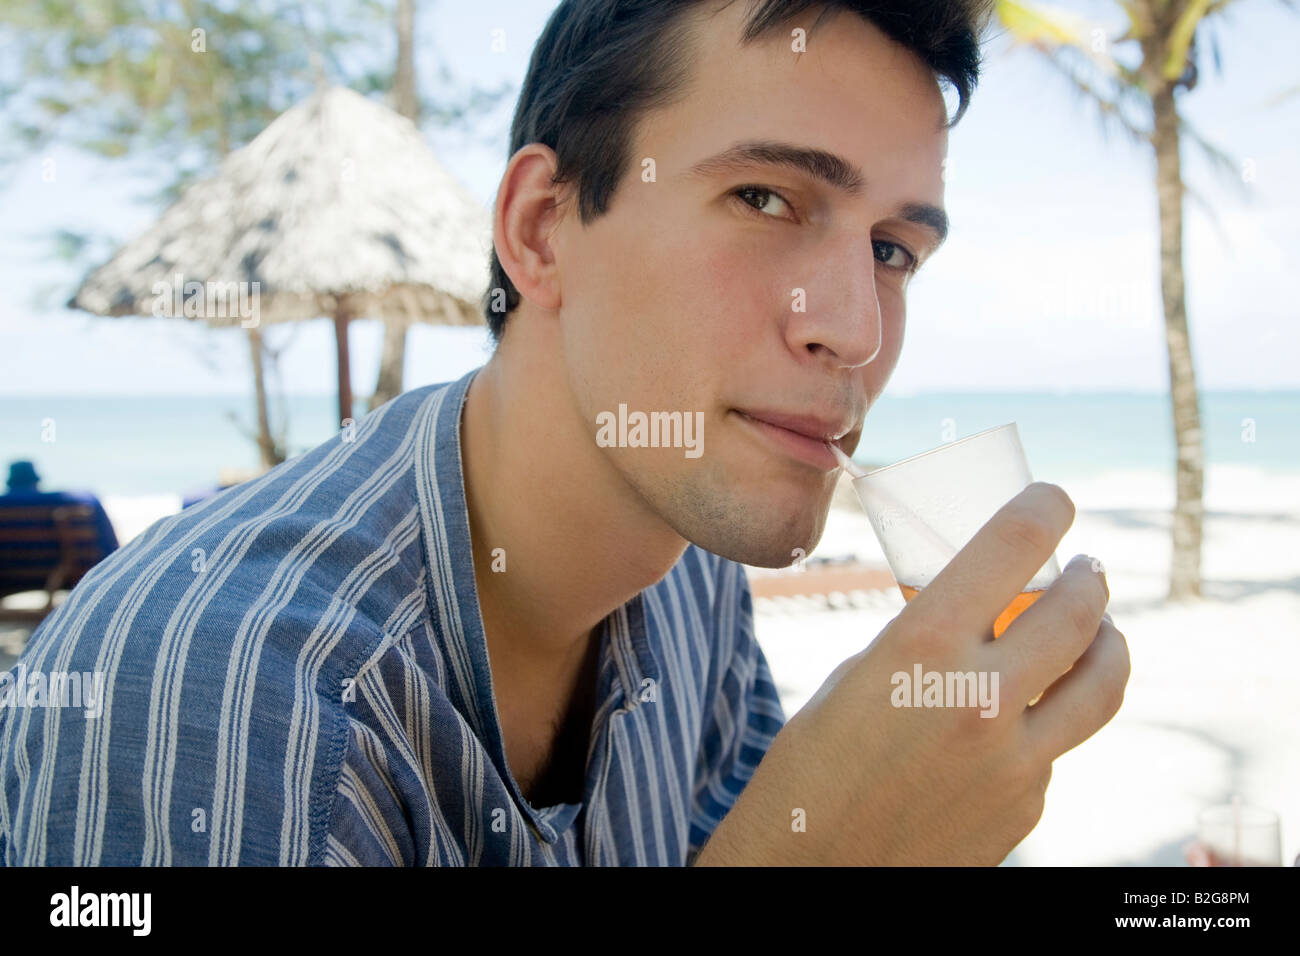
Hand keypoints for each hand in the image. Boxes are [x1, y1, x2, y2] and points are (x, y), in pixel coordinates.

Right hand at [695, 482, 1128, 865]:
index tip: (1053, 500)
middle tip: (1083, 569)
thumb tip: (975, 610)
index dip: (1045, 507)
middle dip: (1088, 576)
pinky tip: (1020, 719)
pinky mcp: (1028, 806)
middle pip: (1080, 610)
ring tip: (1100, 630)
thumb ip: (924, 637)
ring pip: (1104, 681)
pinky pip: (1061, 744)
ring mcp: (1015, 759)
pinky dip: (1052, 718)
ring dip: (1108, 641)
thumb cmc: (810, 765)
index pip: (1014, 544)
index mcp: (923, 644)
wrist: (809, 872)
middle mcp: (982, 696)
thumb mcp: (857, 676)